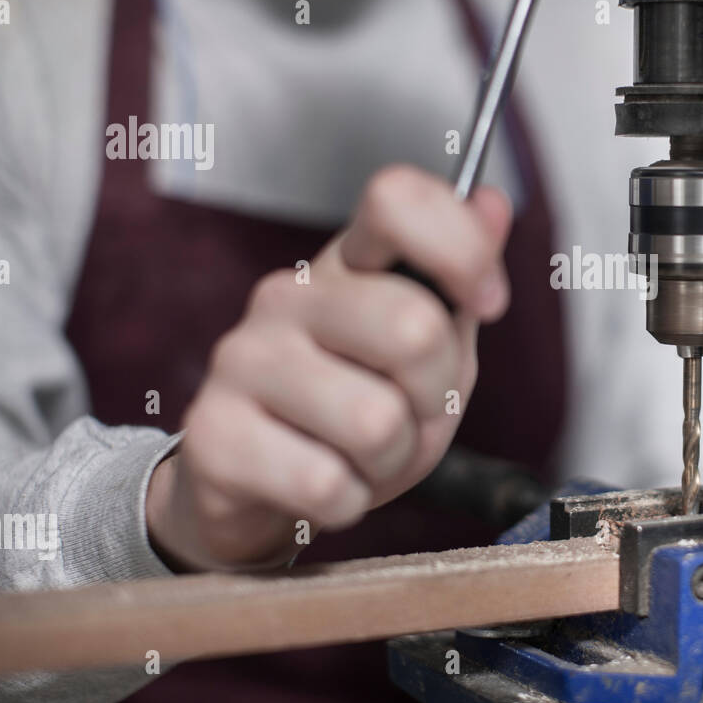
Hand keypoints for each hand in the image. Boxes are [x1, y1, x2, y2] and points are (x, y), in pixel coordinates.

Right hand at [146, 165, 512, 571]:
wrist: (257, 489)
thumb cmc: (353, 409)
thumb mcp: (428, 351)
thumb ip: (460, 283)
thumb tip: (491, 203)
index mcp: (347, 264)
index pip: (397, 201)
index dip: (461, 248)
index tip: (488, 301)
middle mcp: (288, 296)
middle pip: (414, 329)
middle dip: (435, 395)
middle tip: (408, 412)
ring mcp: (242, 359)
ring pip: (375, 422)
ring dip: (390, 459)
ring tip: (360, 454)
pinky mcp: (211, 433)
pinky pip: (326, 484)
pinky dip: (346, 501)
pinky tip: (322, 484)